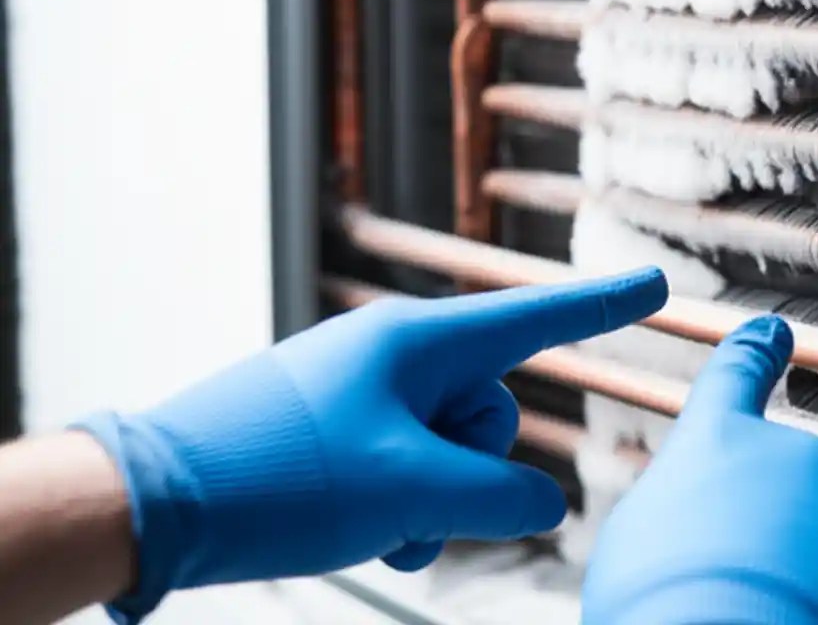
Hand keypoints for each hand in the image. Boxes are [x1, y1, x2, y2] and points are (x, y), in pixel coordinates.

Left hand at [75, 268, 667, 622]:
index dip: (603, 304)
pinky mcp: (332, 427)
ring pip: (445, 447)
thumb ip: (501, 495)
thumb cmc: (281, 478)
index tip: (655, 284)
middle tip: (420, 509)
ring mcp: (358, 389)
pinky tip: (370, 538)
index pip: (533, 317)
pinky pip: (402, 461)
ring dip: (435, 501)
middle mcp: (391, 353)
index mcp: (415, 340)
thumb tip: (544, 503)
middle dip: (473, 471)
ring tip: (384, 534)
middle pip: (488, 408)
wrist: (156, 499)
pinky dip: (403, 505)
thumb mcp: (411, 491)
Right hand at [582, 315, 817, 624]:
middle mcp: (798, 454)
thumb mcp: (637, 540)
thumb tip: (704, 526)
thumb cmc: (661, 606)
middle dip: (782, 544)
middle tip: (743, 595)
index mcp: (718, 441)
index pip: (737, 375)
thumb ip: (681, 508)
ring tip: (775, 623)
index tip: (774, 331)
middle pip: (794, 496)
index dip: (756, 352)